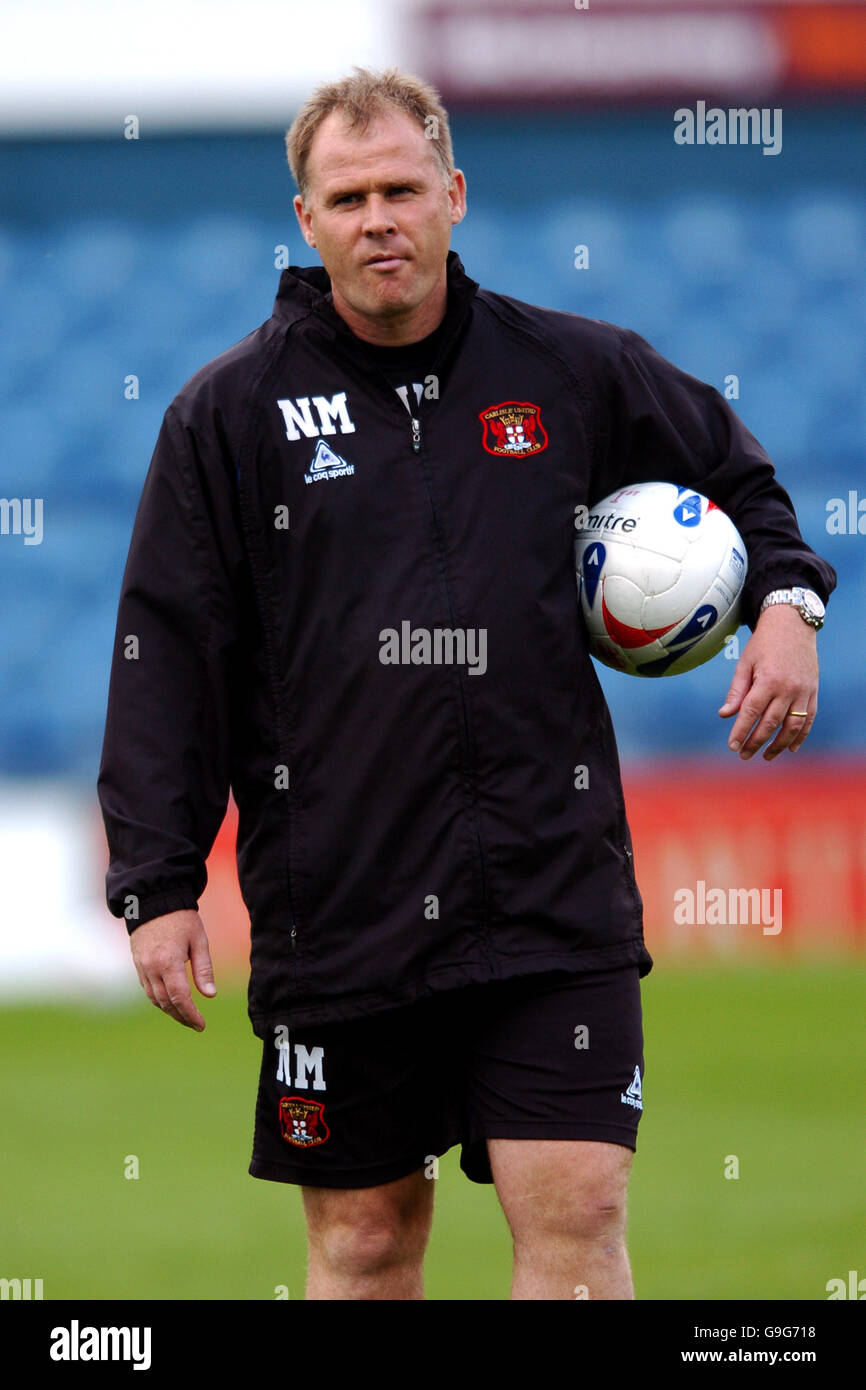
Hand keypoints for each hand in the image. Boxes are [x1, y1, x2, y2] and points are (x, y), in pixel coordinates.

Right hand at [129, 908, 216, 1030]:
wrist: (154, 901)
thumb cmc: (181, 919)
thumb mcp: (199, 940)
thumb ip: (204, 969)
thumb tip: (210, 995)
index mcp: (169, 961)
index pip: (179, 997)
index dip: (190, 1014)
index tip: (201, 1025)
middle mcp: (152, 968)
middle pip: (166, 1002)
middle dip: (181, 1017)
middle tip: (195, 1024)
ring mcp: (141, 967)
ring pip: (154, 998)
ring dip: (169, 1011)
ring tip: (185, 1016)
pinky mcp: (137, 964)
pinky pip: (147, 989)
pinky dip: (159, 999)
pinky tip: (170, 1001)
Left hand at [718, 603, 818, 760]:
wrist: (792, 624)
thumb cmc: (763, 643)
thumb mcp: (745, 663)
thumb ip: (736, 691)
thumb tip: (725, 715)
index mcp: (768, 680)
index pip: (751, 712)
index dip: (741, 731)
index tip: (732, 746)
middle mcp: (788, 688)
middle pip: (771, 723)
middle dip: (756, 742)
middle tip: (743, 755)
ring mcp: (803, 691)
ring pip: (792, 725)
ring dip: (779, 744)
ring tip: (766, 756)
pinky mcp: (813, 691)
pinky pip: (809, 718)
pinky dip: (801, 735)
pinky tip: (791, 748)